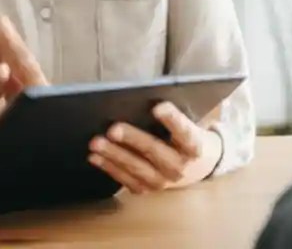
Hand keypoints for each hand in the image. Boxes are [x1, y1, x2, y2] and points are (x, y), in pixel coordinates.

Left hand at [87, 102, 222, 193]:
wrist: (196, 166)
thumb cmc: (184, 136)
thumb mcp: (185, 123)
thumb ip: (169, 117)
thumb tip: (137, 101)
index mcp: (193, 145)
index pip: (184, 132)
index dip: (172, 120)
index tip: (158, 107)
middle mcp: (180, 167)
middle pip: (155, 151)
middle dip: (133, 139)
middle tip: (113, 129)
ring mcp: (164, 181)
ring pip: (138, 169)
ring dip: (115, 156)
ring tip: (96, 143)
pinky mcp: (149, 190)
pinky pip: (127, 180)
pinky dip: (110, 168)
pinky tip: (95, 157)